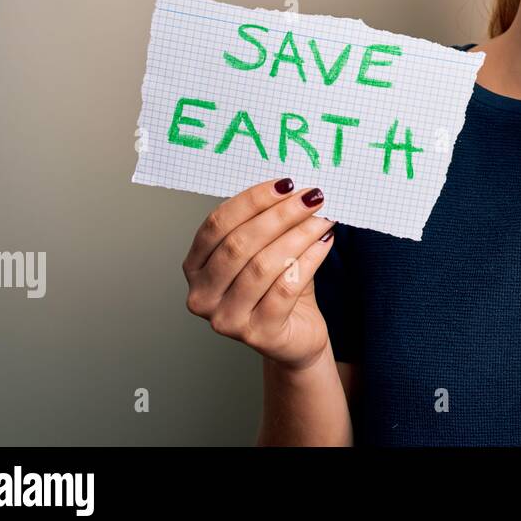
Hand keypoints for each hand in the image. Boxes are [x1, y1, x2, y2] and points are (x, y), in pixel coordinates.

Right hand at [182, 178, 337, 370]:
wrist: (295, 336)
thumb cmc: (277, 288)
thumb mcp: (266, 250)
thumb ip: (270, 223)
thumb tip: (296, 190)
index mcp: (195, 266)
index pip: (217, 224)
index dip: (252, 200)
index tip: (286, 184)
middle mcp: (202, 294)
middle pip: (239, 244)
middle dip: (280, 215)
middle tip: (311, 198)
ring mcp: (226, 319)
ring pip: (262, 266)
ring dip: (298, 236)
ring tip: (322, 220)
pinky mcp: (258, 334)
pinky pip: (285, 289)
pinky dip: (309, 260)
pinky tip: (324, 243)